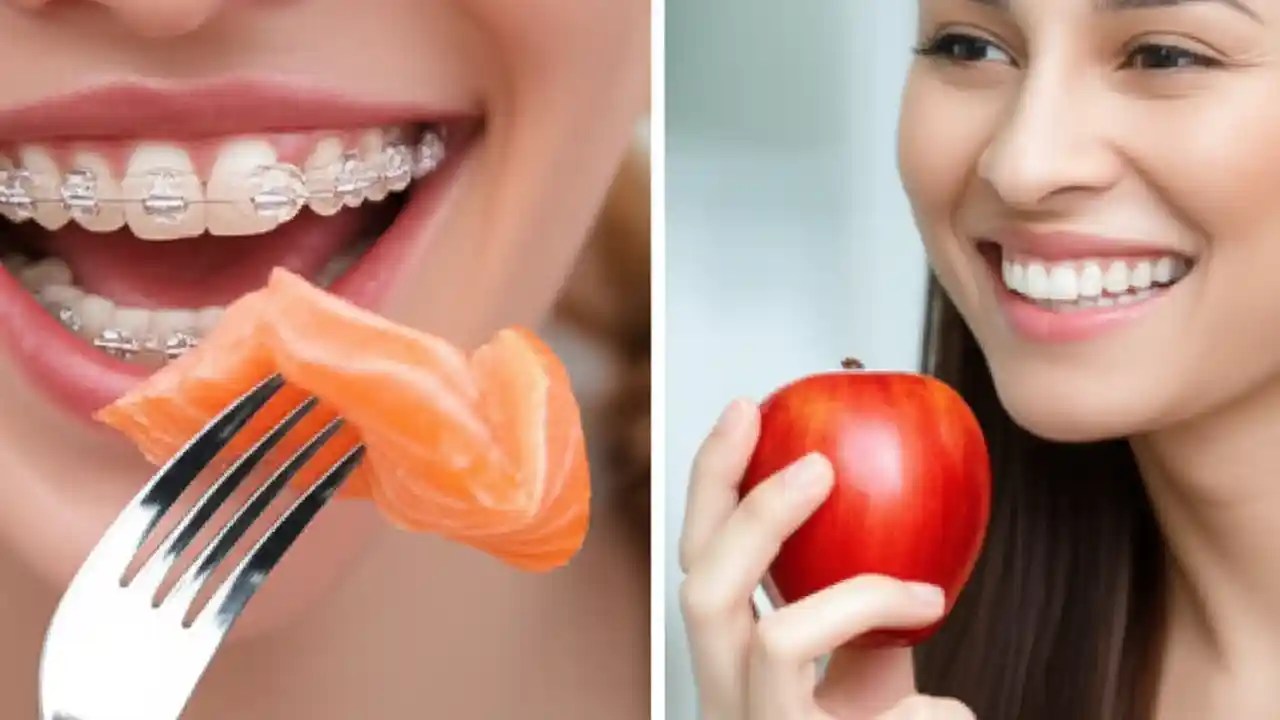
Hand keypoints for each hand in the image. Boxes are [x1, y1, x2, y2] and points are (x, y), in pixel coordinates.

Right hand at [678, 399, 975, 719]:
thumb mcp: (877, 694)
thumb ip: (874, 633)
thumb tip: (911, 555)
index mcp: (736, 669)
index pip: (703, 562)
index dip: (713, 482)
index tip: (747, 409)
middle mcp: (722, 694)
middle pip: (690, 573)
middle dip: (721, 487)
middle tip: (776, 427)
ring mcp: (739, 716)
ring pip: (712, 604)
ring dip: (768, 528)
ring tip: (826, 478)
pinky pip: (792, 647)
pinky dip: (861, 607)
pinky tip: (925, 611)